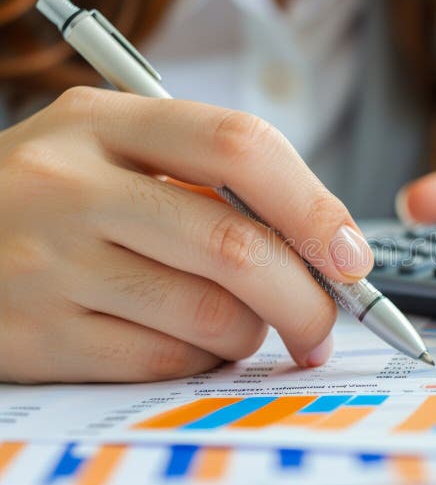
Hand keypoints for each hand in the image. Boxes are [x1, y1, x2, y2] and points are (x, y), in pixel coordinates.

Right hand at [0, 87, 372, 382]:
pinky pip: (162, 362)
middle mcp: (71, 185)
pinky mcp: (37, 337)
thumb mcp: (116, 152)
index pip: (239, 146)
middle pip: (235, 246)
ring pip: (208, 315)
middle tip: (320, 324)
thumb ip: (209, 181)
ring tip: (238, 326)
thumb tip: (322, 245)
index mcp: (106, 122)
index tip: (350, 255)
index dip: (313, 206)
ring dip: (248, 333)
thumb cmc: (56, 199)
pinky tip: (185, 344)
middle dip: (304, 299)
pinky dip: (198, 361)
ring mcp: (49, 263)